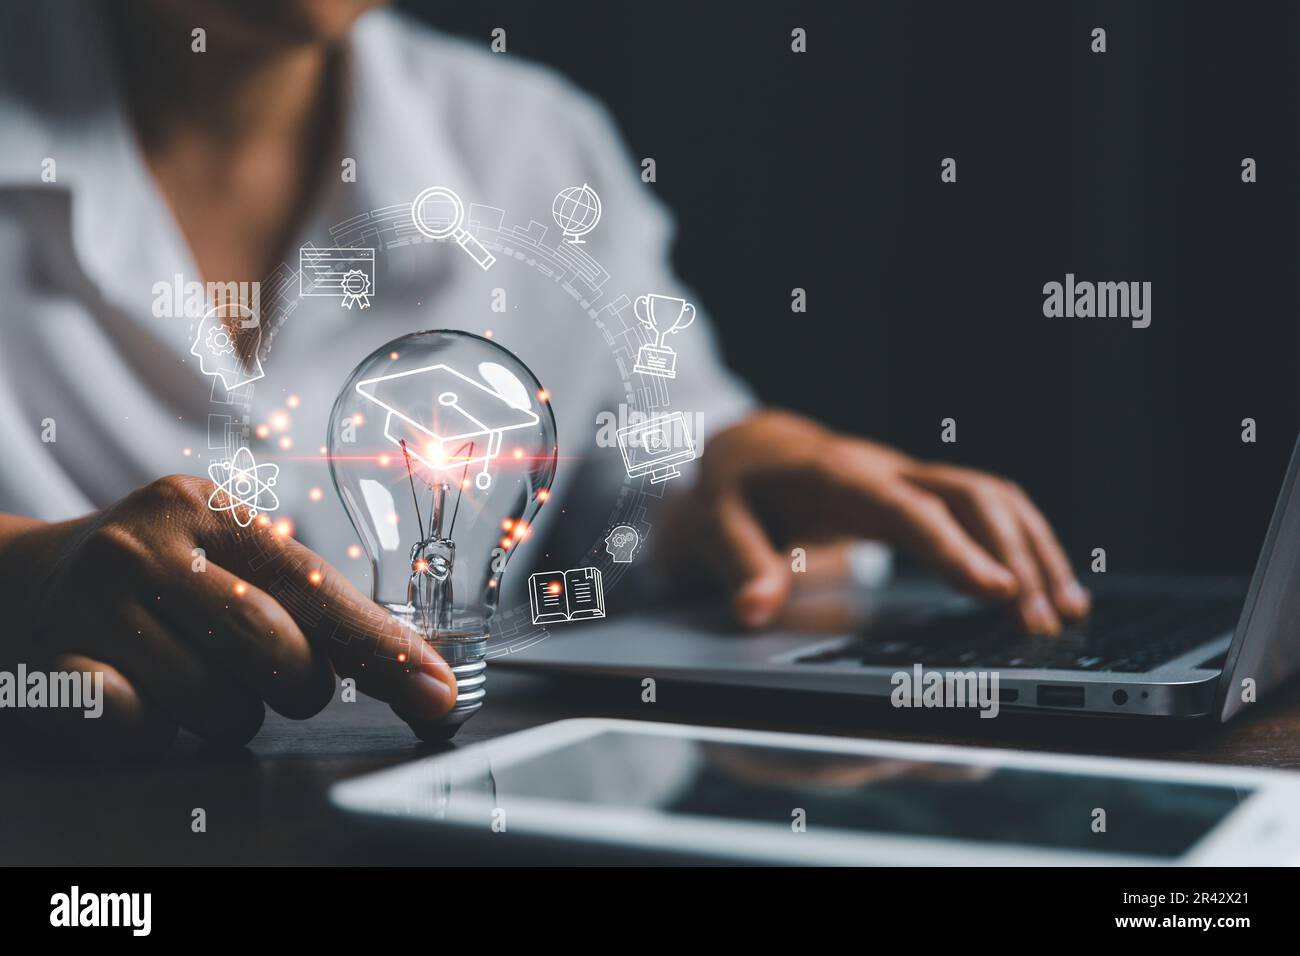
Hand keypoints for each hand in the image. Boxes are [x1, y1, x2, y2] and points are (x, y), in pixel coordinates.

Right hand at [0, 476, 456, 757]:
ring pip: (221, 710)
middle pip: (280, 655)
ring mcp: (94, 603)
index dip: (384, 651)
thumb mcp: (221, 557)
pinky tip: (140, 695)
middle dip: (297, 687)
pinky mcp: (52, 664)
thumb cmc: (156, 580)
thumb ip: (303, 599)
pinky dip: (160, 732)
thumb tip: (416, 665)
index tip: (438, 694)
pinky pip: (146, 731)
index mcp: (210, 510)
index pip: (319, 590)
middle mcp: (150, 546)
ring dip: (226, 716)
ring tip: (191, 678)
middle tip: (270, 676)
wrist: (17, 583)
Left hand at [657, 410, 1089, 633]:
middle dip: (1016, 555)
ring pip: (993, 499)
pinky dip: (1024, 544)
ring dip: (1036, 549)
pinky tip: (1045, 589)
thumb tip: (754, 608)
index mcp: (837, 475)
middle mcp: (887, 470)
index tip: (997, 588)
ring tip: (1068, 613)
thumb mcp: (715, 520)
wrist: (752, 449)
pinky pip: (988, 510)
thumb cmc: (735, 485)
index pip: (907, 509)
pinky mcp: (923, 495)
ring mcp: (911, 479)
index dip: (954, 547)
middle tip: (1041, 624)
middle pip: (972, 497)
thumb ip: (737, 562)